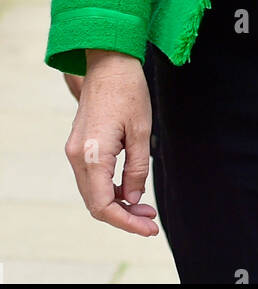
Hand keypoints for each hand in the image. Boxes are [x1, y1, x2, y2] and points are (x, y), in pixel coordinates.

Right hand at [64, 49, 158, 236]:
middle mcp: (77, 156)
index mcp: (92, 155)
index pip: (103, 205)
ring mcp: (75, 150)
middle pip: (96, 203)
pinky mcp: (79, 145)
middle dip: (124, 215)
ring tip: (145, 208)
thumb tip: (133, 198)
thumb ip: (136, 169)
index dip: (126, 222)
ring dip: (118, 203)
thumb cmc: (128, 91)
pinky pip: (92, 177)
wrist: (108, 61)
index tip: (149, 227)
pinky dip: (110, 188)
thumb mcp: (140, 131)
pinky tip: (130, 188)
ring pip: (93, 192)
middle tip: (151, 219)